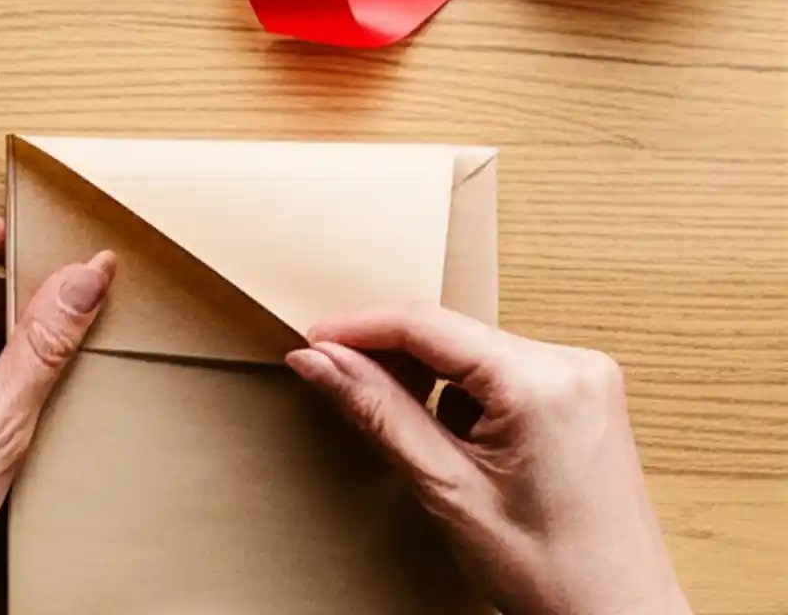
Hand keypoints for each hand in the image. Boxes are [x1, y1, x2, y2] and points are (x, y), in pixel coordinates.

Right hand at [286, 304, 688, 614]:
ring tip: (407, 433)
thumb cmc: (550, 570)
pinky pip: (501, 372)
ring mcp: (583, 376)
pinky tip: (451, 440)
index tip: (311, 342)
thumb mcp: (447, 488)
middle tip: (335, 383)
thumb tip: (320, 363)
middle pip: (450, 334)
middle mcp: (572, 363)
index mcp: (543, 382)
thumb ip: (379, 413)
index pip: (428, 325)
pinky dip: (462, 395)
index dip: (359, 328)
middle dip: (390, 357)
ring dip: (427, 379)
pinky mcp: (582, 394)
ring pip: (472, 352)